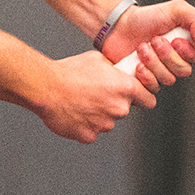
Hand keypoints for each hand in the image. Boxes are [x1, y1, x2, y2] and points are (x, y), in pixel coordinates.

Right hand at [33, 51, 158, 142]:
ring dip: (97, 115)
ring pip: (107, 122)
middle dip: (113, 104)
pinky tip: (73, 112)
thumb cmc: (69, 71)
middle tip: (95, 95)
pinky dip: (84, 125)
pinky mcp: (89, 136)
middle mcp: (119, 109)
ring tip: (79, 102)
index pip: (149, 100)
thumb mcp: (97, 59)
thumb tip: (119, 71)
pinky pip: (91, 131)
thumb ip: (114, 69)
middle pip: (124, 111)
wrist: (46, 88)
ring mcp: (105, 125)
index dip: (142, 98)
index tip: (136, 98)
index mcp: (125, 88)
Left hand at [99, 0, 194, 88]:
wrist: (119, 26)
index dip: (191, 53)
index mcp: (188, 45)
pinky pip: (153, 87)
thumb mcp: (176, 9)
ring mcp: (163, 72)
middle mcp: (177, 60)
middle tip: (155, 40)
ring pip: (168, 79)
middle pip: (184, 70)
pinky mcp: (148, 81)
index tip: (177, 40)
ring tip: (142, 47)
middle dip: (167, 55)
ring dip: (153, 61)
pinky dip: (145, 74)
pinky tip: (138, 63)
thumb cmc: (147, 18)